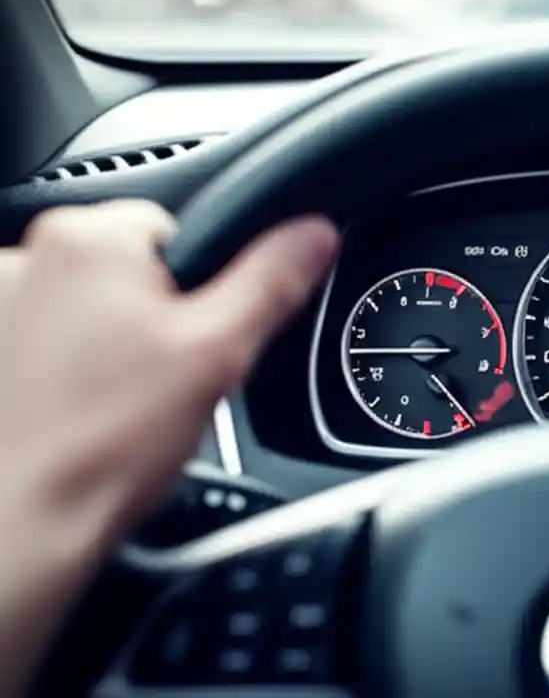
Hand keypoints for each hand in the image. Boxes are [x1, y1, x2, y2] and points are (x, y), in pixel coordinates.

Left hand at [0, 200, 337, 696]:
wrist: (22, 524)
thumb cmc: (105, 446)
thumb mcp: (218, 355)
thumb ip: (272, 282)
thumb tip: (314, 235)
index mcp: (90, 241)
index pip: (172, 228)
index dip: (200, 289)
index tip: (195, 339)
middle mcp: (24, 258)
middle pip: (123, 270)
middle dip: (149, 318)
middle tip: (159, 381)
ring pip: (79, 309)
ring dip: (99, 343)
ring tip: (112, 406)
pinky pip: (35, 341)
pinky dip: (57, 370)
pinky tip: (73, 415)